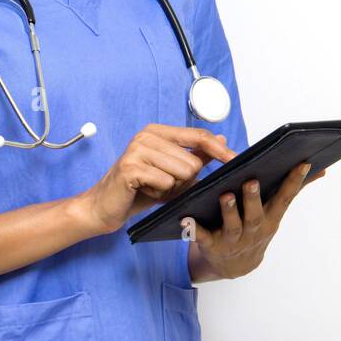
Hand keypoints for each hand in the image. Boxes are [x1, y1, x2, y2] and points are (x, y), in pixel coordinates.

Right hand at [76, 124, 236, 235]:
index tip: (237, 159)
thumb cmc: (138, 190)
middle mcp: (147, 135)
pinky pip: (166, 183)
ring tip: (153, 189)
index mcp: (158, 132)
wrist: (103, 207)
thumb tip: (221, 140)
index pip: (199, 136)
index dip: (220, 149)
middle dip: (184, 182)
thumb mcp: (171, 172)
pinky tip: (144, 192)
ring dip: (172, 189)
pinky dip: (159, 194)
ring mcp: (137, 149)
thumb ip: (195, 156)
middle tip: (163, 186)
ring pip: (182, 173)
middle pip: (193, 161)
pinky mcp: (130, 167)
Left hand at [182, 160, 327, 279]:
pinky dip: (195, 230)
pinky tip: (188, 219)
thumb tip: (322, 168)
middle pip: (255, 215)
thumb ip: (292, 188)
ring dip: (229, 211)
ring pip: (232, 225)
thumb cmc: (256, 230)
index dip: (294, 181)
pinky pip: (203, 238)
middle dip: (254, 198)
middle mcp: (254, 230)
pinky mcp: (212, 246)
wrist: (235, 266)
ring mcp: (234, 240)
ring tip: (226, 195)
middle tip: (251, 181)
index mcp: (270, 218)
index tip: (302, 163)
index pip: (285, 198)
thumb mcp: (275, 212)